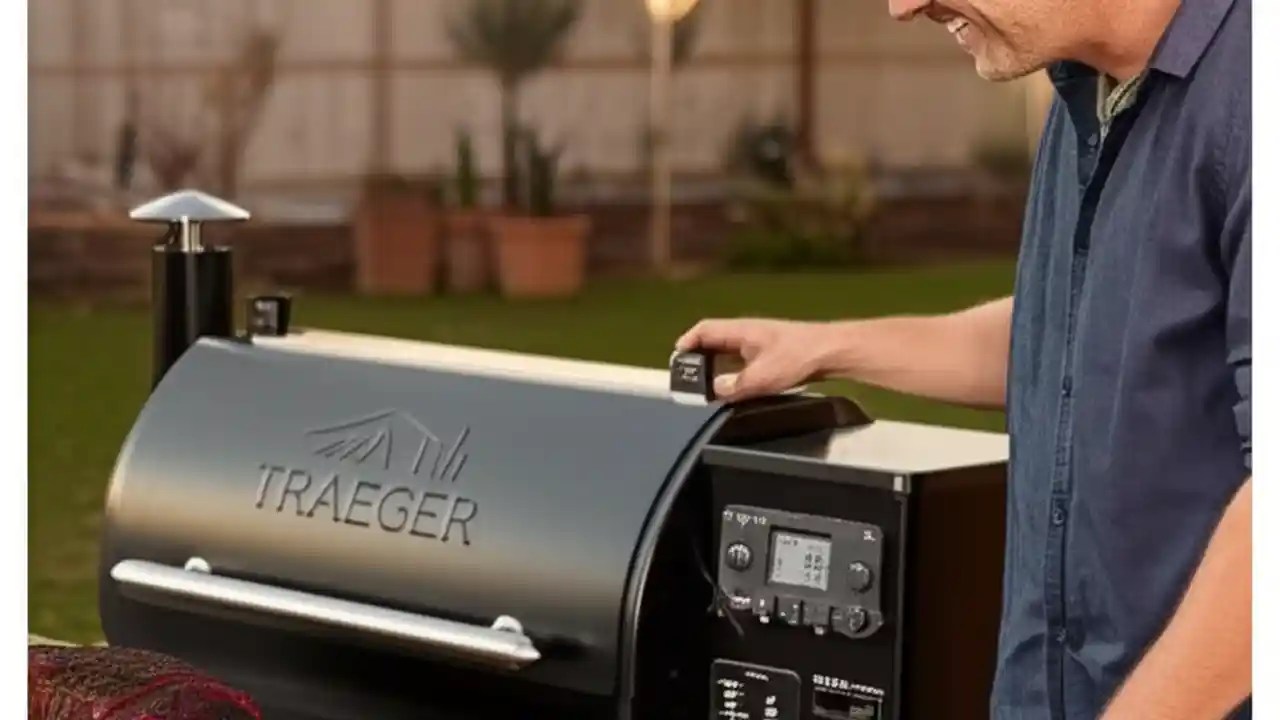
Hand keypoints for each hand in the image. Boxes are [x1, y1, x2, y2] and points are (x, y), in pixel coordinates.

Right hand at [674, 318, 830, 401]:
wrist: (832, 351)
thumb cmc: (798, 357)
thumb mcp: (760, 378)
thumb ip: (733, 386)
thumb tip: (715, 390)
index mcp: (740, 331)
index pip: (704, 330)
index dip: (687, 343)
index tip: (677, 358)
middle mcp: (748, 333)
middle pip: (714, 340)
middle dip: (699, 357)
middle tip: (688, 376)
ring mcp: (761, 342)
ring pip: (729, 351)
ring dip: (716, 366)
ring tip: (707, 385)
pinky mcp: (773, 353)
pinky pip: (743, 359)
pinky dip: (733, 371)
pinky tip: (736, 386)